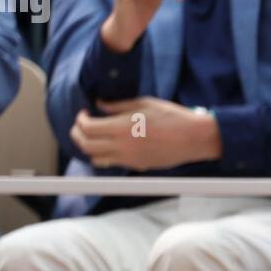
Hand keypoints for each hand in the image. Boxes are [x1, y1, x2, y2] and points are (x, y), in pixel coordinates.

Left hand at [71, 97, 219, 170]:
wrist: (193, 138)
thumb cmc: (172, 117)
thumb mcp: (144, 103)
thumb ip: (118, 105)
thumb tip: (100, 104)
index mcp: (122, 128)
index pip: (87, 128)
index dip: (80, 120)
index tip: (84, 113)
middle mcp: (122, 146)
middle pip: (86, 146)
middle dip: (77, 134)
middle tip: (80, 126)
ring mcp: (129, 159)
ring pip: (96, 159)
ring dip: (90, 148)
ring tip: (95, 136)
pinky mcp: (137, 166)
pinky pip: (112, 163)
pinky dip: (105, 155)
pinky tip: (112, 144)